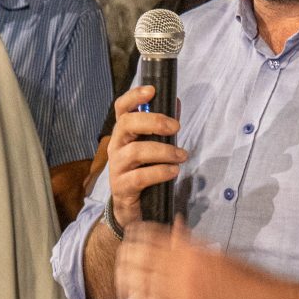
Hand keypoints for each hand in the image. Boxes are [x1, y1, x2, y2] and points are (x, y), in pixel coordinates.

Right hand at [104, 85, 186, 229]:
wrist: (132, 208)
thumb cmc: (144, 171)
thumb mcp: (154, 146)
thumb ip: (163, 126)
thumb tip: (175, 101)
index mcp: (124, 133)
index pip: (121, 109)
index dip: (134, 97)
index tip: (152, 91)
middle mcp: (116, 146)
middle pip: (126, 124)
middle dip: (153, 122)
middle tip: (176, 127)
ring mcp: (116, 167)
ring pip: (135, 152)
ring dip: (163, 151)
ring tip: (182, 156)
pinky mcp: (121, 187)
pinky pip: (139, 177)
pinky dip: (160, 172)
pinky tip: (173, 172)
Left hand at [115, 218, 267, 298]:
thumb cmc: (245, 278)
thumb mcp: (217, 252)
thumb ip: (191, 241)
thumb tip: (174, 225)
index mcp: (191, 252)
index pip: (151, 238)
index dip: (135, 235)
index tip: (129, 235)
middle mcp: (183, 272)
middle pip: (139, 260)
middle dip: (126, 257)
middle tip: (120, 258)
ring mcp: (181, 297)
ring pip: (139, 285)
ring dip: (126, 281)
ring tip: (120, 279)